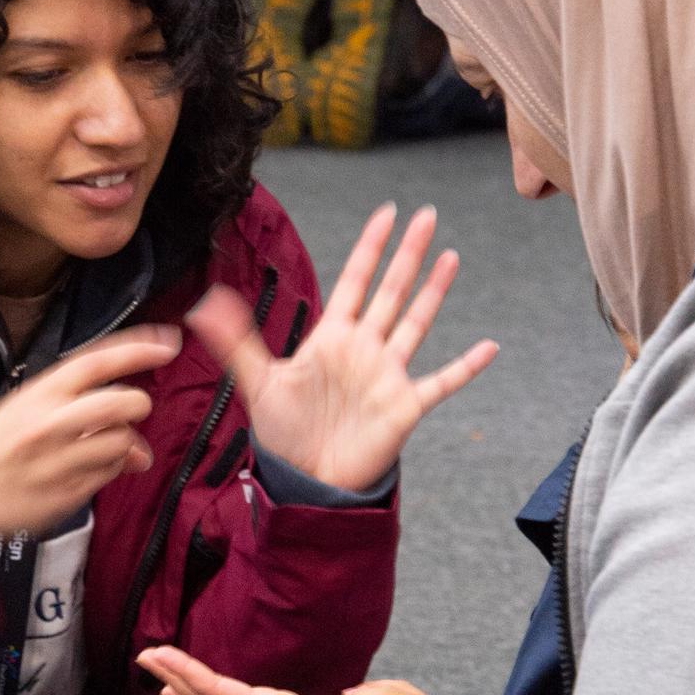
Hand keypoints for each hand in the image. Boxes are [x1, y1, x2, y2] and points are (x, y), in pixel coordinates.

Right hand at [0, 326, 181, 557]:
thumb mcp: (22, 407)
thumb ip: (73, 402)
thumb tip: (126, 412)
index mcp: (37, 394)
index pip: (96, 362)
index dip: (137, 348)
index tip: (168, 342)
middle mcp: (50, 424)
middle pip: (120, 403)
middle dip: (139, 404)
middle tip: (135, 408)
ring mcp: (60, 461)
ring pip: (122, 442)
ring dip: (126, 443)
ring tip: (107, 445)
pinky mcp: (67, 493)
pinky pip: (110, 474)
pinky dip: (112, 469)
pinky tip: (93, 468)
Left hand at [187, 204, 497, 490]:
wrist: (307, 482)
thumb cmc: (284, 436)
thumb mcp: (258, 383)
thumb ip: (238, 342)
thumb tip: (204, 304)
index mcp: (332, 337)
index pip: (356, 280)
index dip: (371, 246)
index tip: (387, 212)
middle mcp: (365, 349)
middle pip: (392, 290)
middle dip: (409, 253)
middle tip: (428, 215)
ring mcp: (388, 375)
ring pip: (417, 323)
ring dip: (435, 291)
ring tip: (452, 257)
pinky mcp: (405, 406)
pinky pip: (443, 381)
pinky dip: (466, 366)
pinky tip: (490, 346)